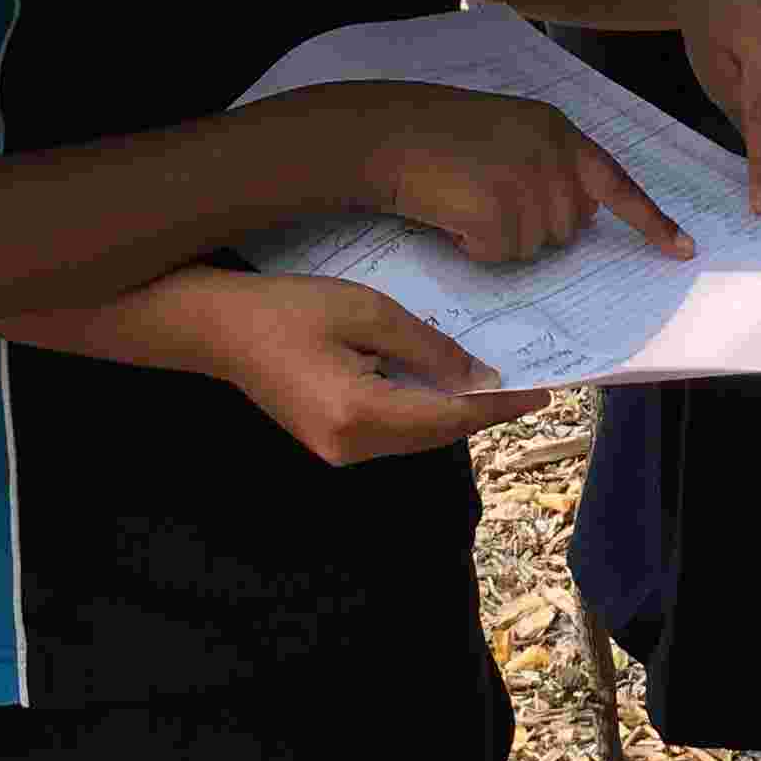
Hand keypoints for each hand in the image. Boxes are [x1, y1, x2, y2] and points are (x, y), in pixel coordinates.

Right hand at [188, 276, 550, 463]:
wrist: (218, 328)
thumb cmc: (288, 309)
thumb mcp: (367, 312)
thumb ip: (428, 348)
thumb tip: (480, 377)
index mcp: (361, 415)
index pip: (450, 418)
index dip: (499, 406)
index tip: (543, 392)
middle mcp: (352, 448)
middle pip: (437, 435)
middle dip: (483, 411)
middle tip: (529, 386)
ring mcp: (338, 452)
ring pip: (418, 438)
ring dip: (455, 413)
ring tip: (497, 384)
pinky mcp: (331, 443)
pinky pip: (394, 433)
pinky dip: (425, 412)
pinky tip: (445, 386)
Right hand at [356, 90, 691, 269]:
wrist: (387, 132)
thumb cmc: (437, 132)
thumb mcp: (509, 130)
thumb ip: (549, 162)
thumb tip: (577, 212)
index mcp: (559, 132)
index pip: (618, 183)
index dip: (651, 221)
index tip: (682, 250)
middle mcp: (555, 158)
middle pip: (569, 228)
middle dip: (530, 225)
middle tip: (483, 193)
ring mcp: (530, 187)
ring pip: (534, 248)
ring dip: (498, 237)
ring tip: (463, 197)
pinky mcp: (501, 216)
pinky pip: (499, 256)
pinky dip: (473, 246)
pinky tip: (451, 212)